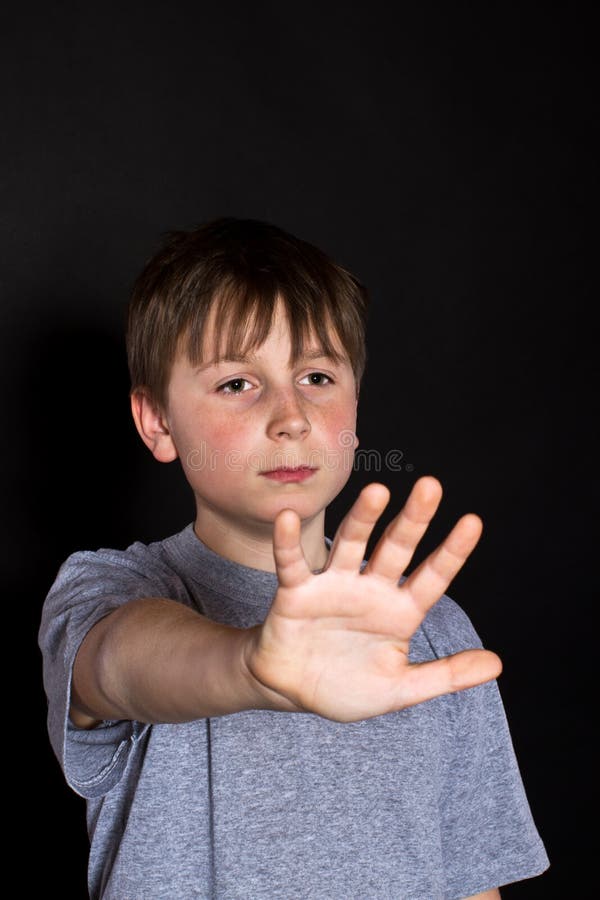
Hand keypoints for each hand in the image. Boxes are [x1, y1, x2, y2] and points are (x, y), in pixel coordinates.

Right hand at [245, 476, 501, 721]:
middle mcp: (371, 590)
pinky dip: (289, 542)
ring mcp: (334, 587)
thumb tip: (497, 663)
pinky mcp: (297, 593)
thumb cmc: (349, 686)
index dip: (452, 551)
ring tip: (377, 492)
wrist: (293, 692)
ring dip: (362, 519)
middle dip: (413, 519)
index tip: (473, 522)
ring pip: (350, 544)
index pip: (433, 577)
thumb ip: (446, 675)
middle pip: (395, 548)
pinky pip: (293, 564)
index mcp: (400, 611)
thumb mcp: (402, 689)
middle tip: (431, 487)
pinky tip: (289, 518)